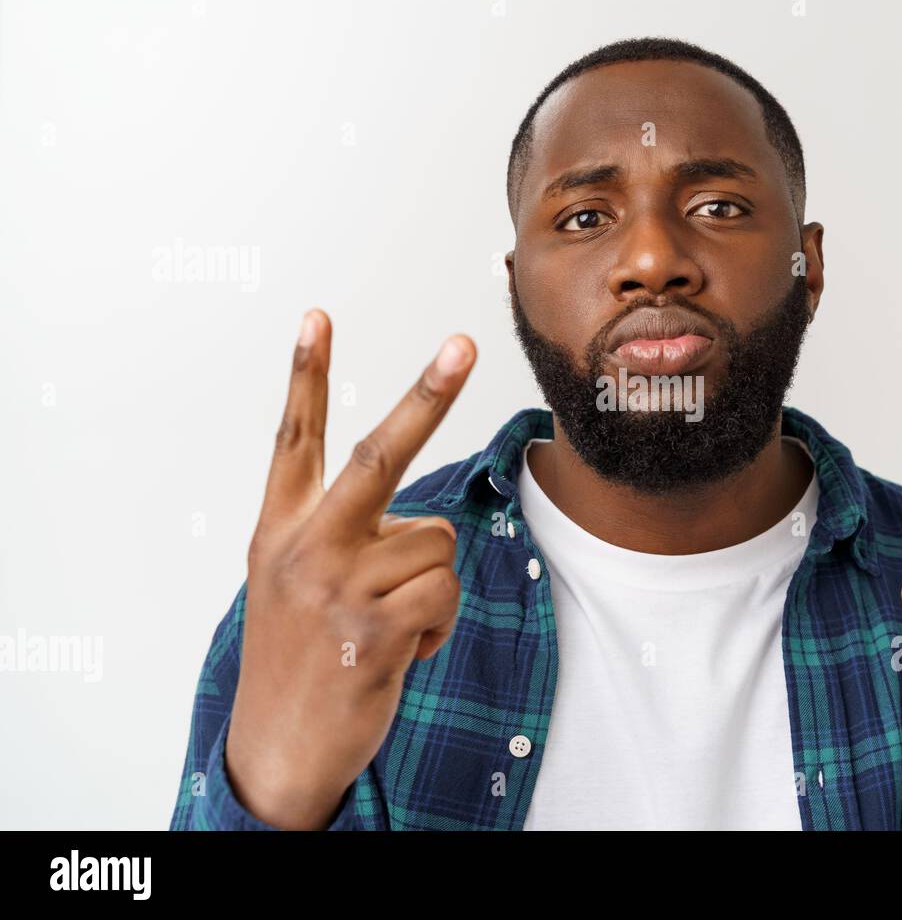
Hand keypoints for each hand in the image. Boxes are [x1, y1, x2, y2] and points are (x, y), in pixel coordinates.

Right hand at [225, 309, 475, 829]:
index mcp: (279, 529)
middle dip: (427, 394)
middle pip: (378, 454)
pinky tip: (400, 650)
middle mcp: (305, 547)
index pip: (293, 439)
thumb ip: (338, 535)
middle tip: (462, 343)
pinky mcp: (375, 628)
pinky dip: (438, 622)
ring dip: (431, 585)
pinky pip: (446, 592)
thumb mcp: (292, 584)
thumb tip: (421, 519)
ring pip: (437, 541)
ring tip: (387, 624)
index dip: (306, 375)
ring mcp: (338, 587)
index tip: (318, 316)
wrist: (278, 747)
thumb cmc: (299, 655)